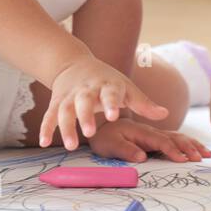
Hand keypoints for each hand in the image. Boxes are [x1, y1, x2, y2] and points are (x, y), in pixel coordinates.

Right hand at [41, 54, 168, 150]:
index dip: (111, 103)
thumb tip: (166, 114)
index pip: (109, 93)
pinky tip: (44, 143)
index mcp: (106, 85)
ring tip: (72, 146)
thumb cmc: (107, 81)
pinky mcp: (56, 102)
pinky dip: (46, 128)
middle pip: (84, 101)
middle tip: (90, 133)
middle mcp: (86, 89)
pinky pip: (49, 115)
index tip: (114, 115)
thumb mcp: (126, 88)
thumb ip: (144, 103)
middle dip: (85, 116)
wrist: (74, 64)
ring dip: (66, 127)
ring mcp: (69, 95)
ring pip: (65, 109)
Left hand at [87, 118, 210, 162]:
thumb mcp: (110, 145)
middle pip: (175, 137)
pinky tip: (198, 149)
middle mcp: (152, 131)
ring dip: (193, 144)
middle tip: (201, 158)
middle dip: (189, 147)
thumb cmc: (106, 138)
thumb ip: (125, 150)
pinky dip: (189, 143)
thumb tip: (142, 157)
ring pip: (178, 137)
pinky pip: (175, 139)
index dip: (173, 150)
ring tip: (207, 153)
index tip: (183, 159)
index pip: (161, 141)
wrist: (103, 127)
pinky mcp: (157, 137)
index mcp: (142, 132)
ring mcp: (156, 134)